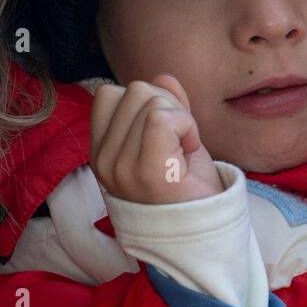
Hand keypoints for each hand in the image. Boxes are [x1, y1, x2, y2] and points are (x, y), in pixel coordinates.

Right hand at [89, 74, 224, 204]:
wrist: (205, 230)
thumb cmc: (188, 186)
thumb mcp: (174, 138)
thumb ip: (165, 106)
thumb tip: (163, 76)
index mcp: (101, 151)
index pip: (109, 94)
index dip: (146, 102)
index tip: (165, 133)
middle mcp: (103, 160)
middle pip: (135, 90)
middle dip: (168, 107)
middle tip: (179, 145)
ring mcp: (121, 167)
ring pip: (152, 99)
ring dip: (181, 119)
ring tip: (183, 153)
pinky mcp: (145, 171)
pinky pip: (163, 117)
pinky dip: (187, 126)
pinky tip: (189, 152)